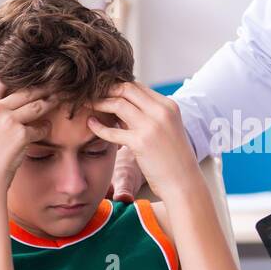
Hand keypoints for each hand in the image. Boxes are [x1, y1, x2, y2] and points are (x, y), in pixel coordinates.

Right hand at [0, 77, 58, 197]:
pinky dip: (46, 129)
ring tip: (59, 100)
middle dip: (43, 88)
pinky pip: (41, 128)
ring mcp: (8, 121)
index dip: (19, 78)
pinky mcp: (21, 135)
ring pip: (38, 105)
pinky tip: (46, 129)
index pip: (2, 81)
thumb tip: (6, 99)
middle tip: (57, 84)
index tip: (32, 78)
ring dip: (51, 103)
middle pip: (26, 90)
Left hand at [87, 83, 197, 201]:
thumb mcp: (167, 130)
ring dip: (99, 103)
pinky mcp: (140, 143)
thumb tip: (124, 107)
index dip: (118, 87)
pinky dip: (98, 126)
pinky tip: (90, 124)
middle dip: (106, 89)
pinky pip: (112, 130)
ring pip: (118, 103)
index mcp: (169, 106)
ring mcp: (151, 126)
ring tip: (86, 105)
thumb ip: (150, 116)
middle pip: (127, 89)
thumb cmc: (174, 159)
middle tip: (91, 94)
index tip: (104, 92)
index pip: (138, 86)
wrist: (184, 183)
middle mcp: (161, 112)